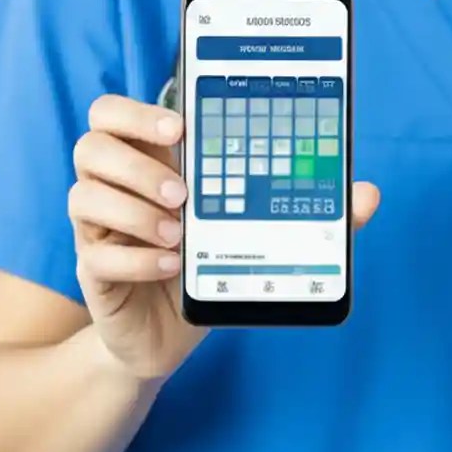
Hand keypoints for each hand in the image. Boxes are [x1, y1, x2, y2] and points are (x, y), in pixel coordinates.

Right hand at [69, 94, 379, 379]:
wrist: (167, 339)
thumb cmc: (209, 270)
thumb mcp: (256, 237)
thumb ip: (310, 212)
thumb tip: (368, 194)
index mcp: (150, 163)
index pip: (115, 114)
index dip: (140, 112)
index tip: (181, 127)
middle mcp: (116, 189)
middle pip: (89, 144)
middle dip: (135, 162)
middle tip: (183, 191)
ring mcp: (98, 230)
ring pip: (83, 195)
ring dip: (137, 212)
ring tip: (183, 235)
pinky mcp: (93, 271)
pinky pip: (96, 254)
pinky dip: (137, 258)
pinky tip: (172, 266)